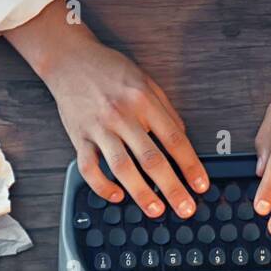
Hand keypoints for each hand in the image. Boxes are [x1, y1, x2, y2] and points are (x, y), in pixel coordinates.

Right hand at [4, 0, 208, 218]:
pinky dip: (102, 186)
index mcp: (143, 101)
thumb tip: (182, 140)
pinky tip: (116, 196)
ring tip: (155, 210)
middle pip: (151, 158)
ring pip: (122, 167)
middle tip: (185, 208)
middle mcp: (122, 115)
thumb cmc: (110, 71)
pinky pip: (89, 168)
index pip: (174, 139)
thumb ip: (165, 111)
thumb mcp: (146, 82)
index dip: (190, 166)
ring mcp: (99, 127)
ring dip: (141, 193)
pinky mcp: (79, 137)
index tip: (200, 186)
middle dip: (172, 188)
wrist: (70, 59)